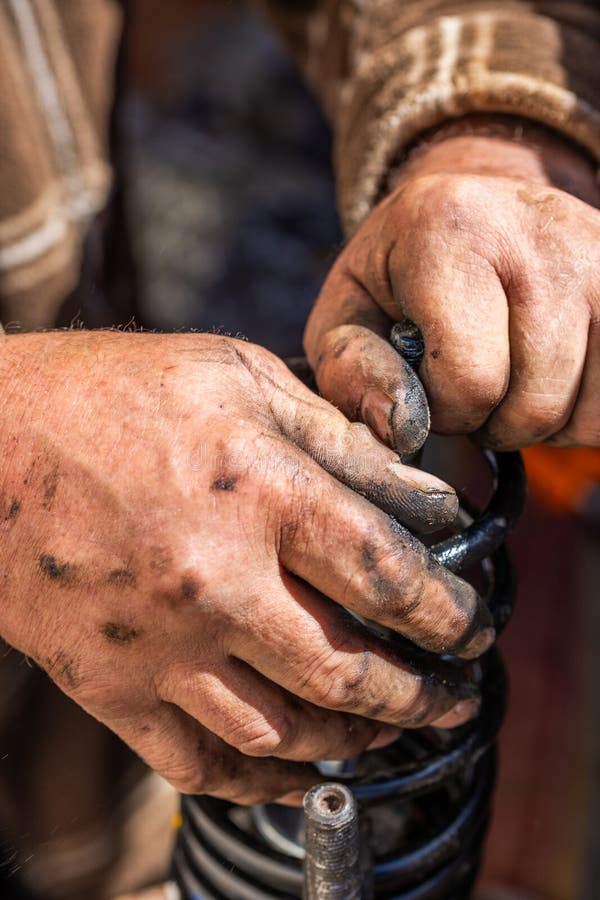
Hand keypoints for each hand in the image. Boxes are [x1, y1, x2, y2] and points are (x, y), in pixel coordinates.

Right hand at [0, 332, 491, 804]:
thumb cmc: (106, 393)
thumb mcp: (236, 375)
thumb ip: (338, 435)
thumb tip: (424, 494)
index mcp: (257, 490)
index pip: (389, 574)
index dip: (451, 610)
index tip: (473, 623)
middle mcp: (215, 580)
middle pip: (351, 671)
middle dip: (425, 693)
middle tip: (456, 694)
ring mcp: (159, 646)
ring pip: (286, 733)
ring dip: (356, 739)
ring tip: (390, 726)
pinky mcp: (111, 687)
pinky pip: (201, 765)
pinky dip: (264, 783)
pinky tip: (300, 770)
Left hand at [305, 117, 599, 450]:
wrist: (476, 212)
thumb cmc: (403, 275)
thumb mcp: (348, 313)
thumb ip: (350, 372)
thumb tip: (399, 428)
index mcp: (450, 228)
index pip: (469, 379)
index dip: (444, 410)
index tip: (429, 384)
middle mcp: (538, 231)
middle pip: (534, 404)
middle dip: (492, 422)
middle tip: (470, 387)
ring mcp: (599, 254)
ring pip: (586, 410)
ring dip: (540, 421)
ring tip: (509, 377)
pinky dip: (582, 412)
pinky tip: (550, 376)